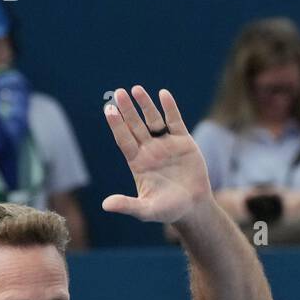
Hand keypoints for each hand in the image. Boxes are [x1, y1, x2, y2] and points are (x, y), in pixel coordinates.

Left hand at [101, 86, 210, 223]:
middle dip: (127, 110)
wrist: (194, 207)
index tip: (109, 110)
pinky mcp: (183, 142)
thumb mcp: (146, 210)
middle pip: (135, 126)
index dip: (117, 125)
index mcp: (138, 163)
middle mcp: (149, 150)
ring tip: (136, 89)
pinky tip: (163, 94)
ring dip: (145, 105)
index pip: (124, 140)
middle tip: (118, 93)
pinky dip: (170, 108)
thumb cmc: (168, 210)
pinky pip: (175, 121)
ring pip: (153, 120)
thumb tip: (105, 206)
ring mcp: (166, 144)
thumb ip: (127, 205)